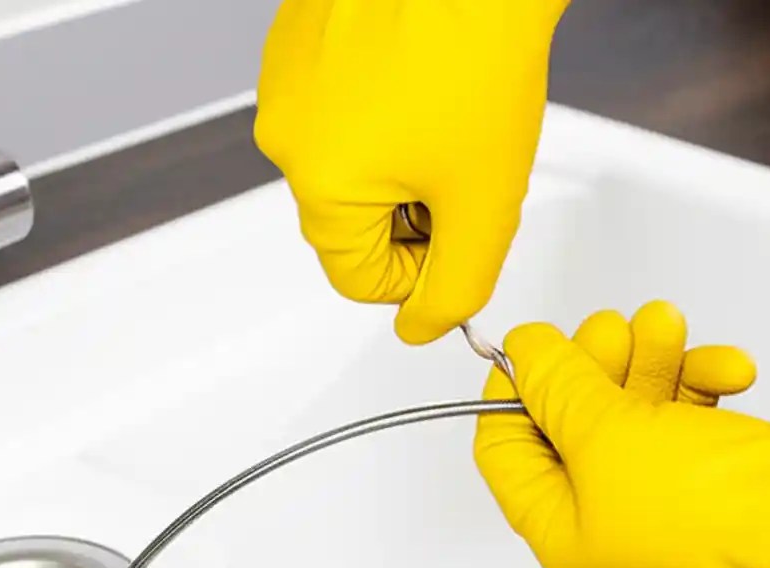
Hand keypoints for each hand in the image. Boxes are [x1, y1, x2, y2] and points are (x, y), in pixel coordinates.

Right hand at [254, 0, 569, 343]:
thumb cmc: (478, 55)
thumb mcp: (484, 202)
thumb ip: (455, 286)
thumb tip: (420, 326)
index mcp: (319, 182)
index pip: (360, 279)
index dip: (422, 267)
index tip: (457, 230)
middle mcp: (284, 133)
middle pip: (349, 220)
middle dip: (411, 210)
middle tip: (462, 164)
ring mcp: (285, 80)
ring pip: (344, 162)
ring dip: (397, 159)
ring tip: (445, 111)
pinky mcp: (298, 40)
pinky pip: (336, 106)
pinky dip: (380, 108)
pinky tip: (421, 78)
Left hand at [475, 301, 769, 567]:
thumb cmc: (712, 508)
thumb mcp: (602, 433)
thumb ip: (554, 384)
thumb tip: (525, 351)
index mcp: (562, 531)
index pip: (504, 452)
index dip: (511, 390)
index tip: (532, 344)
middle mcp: (608, 523)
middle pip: (572, 423)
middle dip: (592, 363)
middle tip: (610, 328)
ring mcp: (662, 501)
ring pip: (634, 410)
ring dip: (649, 359)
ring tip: (666, 325)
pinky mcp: (714, 479)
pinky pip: (688, 417)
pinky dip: (700, 382)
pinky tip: (723, 368)